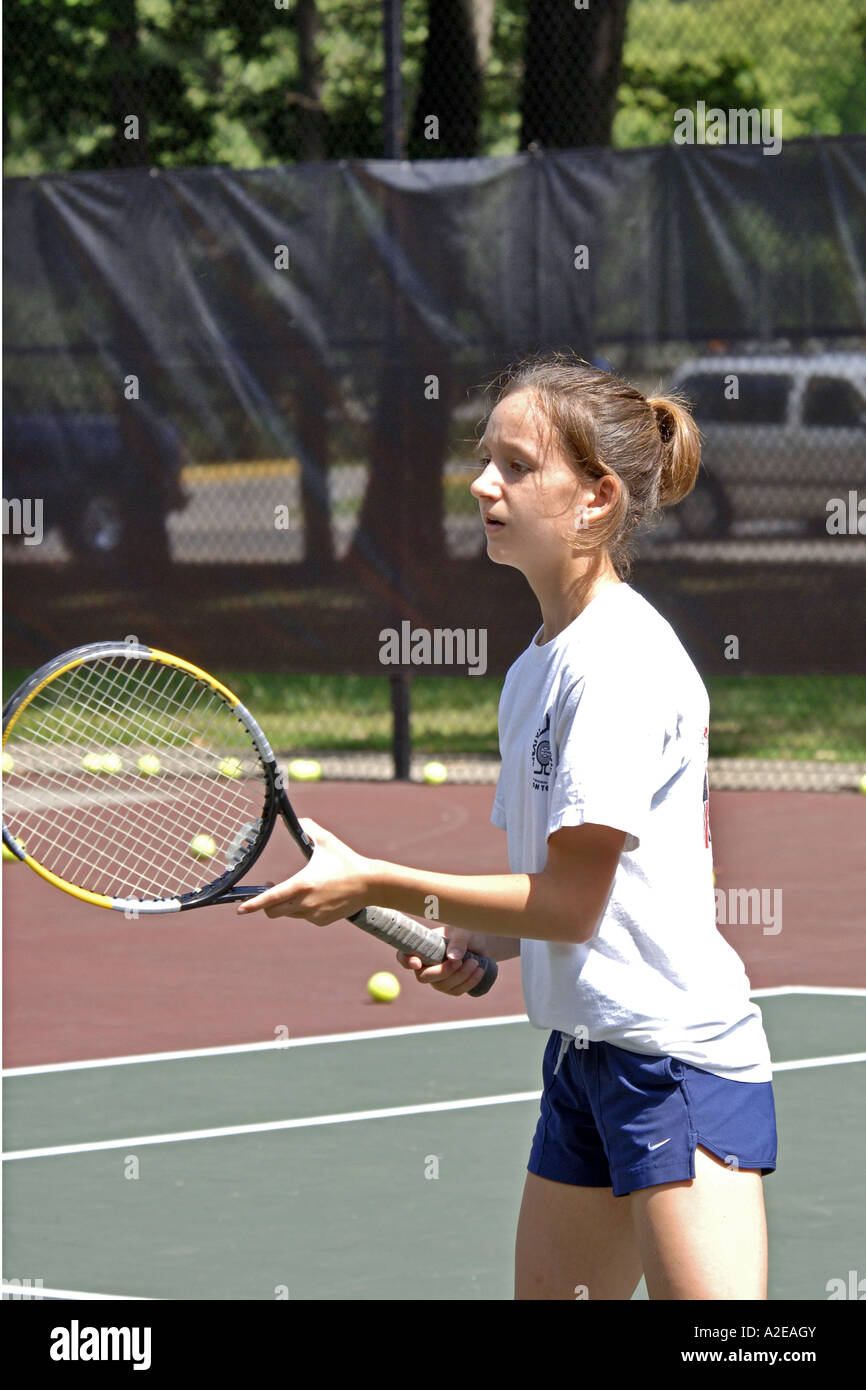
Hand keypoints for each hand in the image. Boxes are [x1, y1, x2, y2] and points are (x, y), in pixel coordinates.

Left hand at [235, 818, 373, 922]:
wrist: (371, 884)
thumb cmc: (347, 861)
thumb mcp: (327, 841)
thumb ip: (308, 828)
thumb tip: (293, 818)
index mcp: (303, 885)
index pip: (271, 898)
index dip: (253, 904)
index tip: (240, 909)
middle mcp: (306, 903)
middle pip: (274, 912)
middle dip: (266, 905)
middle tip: (270, 890)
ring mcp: (314, 915)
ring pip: (290, 914)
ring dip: (288, 904)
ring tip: (303, 888)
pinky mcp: (322, 921)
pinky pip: (305, 917)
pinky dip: (304, 909)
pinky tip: (319, 896)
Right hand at [397, 926, 491, 994]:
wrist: (482, 944)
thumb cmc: (467, 934)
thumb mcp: (463, 933)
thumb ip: (458, 942)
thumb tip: (453, 957)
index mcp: (422, 947)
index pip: (404, 956)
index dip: (405, 961)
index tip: (416, 963)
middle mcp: (426, 965)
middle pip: (423, 977)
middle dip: (443, 971)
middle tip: (460, 961)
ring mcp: (437, 978)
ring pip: (441, 986)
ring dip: (460, 976)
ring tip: (475, 962)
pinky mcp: (450, 987)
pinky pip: (456, 991)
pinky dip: (469, 982)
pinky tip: (479, 971)